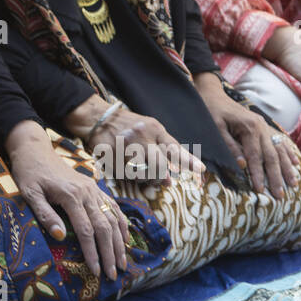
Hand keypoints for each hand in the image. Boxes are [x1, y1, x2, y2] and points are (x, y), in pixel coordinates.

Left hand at [6, 120, 128, 280]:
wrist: (35, 151)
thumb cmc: (29, 174)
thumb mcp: (30, 194)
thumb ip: (45, 214)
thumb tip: (61, 237)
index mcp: (71, 195)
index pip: (86, 230)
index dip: (92, 252)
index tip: (96, 271)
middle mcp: (87, 192)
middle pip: (104, 227)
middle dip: (110, 253)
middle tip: (113, 275)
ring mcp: (93, 189)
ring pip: (112, 218)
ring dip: (119, 242)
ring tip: (122, 263)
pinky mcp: (94, 188)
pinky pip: (113, 207)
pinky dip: (121, 224)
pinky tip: (125, 240)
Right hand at [66, 95, 204, 180]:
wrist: (99, 118)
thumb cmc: (130, 126)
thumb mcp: (150, 130)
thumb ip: (163, 152)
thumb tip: (169, 181)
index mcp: (153, 128)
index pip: (173, 148)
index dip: (187, 160)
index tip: (201, 169)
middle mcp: (140, 136)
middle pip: (159, 167)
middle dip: (160, 177)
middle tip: (158, 178)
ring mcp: (124, 146)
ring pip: (142, 175)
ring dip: (143, 178)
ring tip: (139, 169)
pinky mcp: (111, 156)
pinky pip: (125, 176)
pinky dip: (127, 176)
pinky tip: (124, 165)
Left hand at [195, 73, 298, 198]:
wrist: (212, 93)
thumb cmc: (211, 111)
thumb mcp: (216, 128)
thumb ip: (229, 146)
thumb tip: (242, 165)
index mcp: (249, 127)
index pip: (256, 156)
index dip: (258, 175)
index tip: (260, 190)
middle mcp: (261, 126)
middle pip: (272, 156)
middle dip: (276, 176)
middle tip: (280, 195)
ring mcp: (264, 126)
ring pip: (279, 150)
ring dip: (286, 168)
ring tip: (293, 184)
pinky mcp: (264, 126)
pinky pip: (279, 141)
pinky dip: (288, 153)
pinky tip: (295, 163)